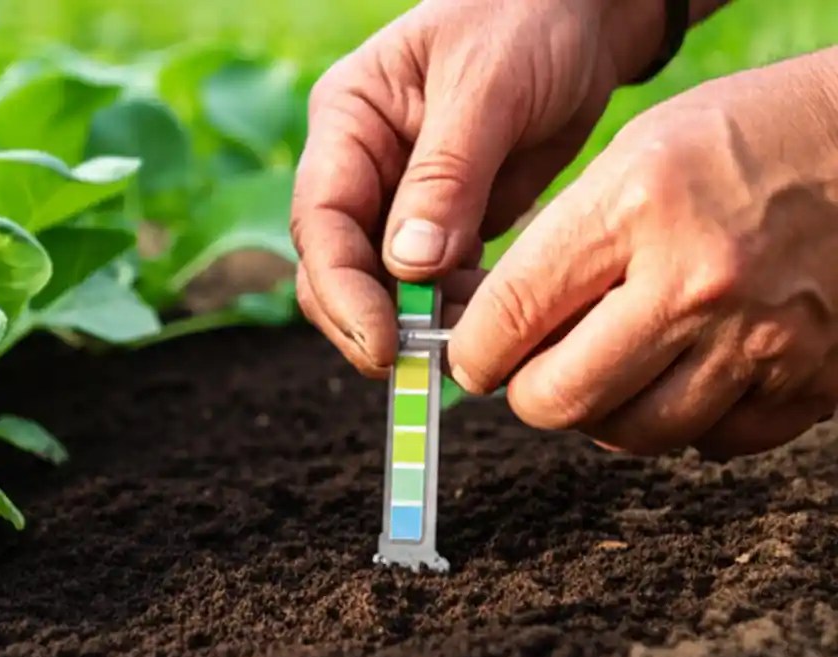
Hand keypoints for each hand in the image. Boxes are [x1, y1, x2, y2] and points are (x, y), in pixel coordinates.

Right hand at [291, 0, 669, 377]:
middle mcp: (361, 165)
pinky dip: (454, 312)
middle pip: (336, 265)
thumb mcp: (488, 87)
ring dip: (416, 325)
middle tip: (416, 369)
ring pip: (382, 286)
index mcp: (348, 121)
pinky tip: (489, 321)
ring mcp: (401, 197)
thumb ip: (446, 175)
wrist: (588, 12)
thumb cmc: (530, 18)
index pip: (320, 221)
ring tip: (469, 347)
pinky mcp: (446, 221)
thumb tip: (408, 268)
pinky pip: (433, 284)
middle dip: (368, 321)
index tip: (383, 343)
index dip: (343, 290)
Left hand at [448, 48, 837, 458]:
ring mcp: (760, 341)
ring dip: (604, 412)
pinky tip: (686, 374)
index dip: (472, 353)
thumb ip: (563, 243)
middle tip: (533, 372)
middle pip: (561, 398)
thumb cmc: (747, 138)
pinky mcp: (811, 383)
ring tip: (612, 368)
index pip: (511, 316)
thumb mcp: (635, 155)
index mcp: (639, 209)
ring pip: (633, 434)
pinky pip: (713, 442)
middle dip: (530, 393)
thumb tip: (491, 327)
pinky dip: (686, 422)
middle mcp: (698, 283)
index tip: (472, 357)